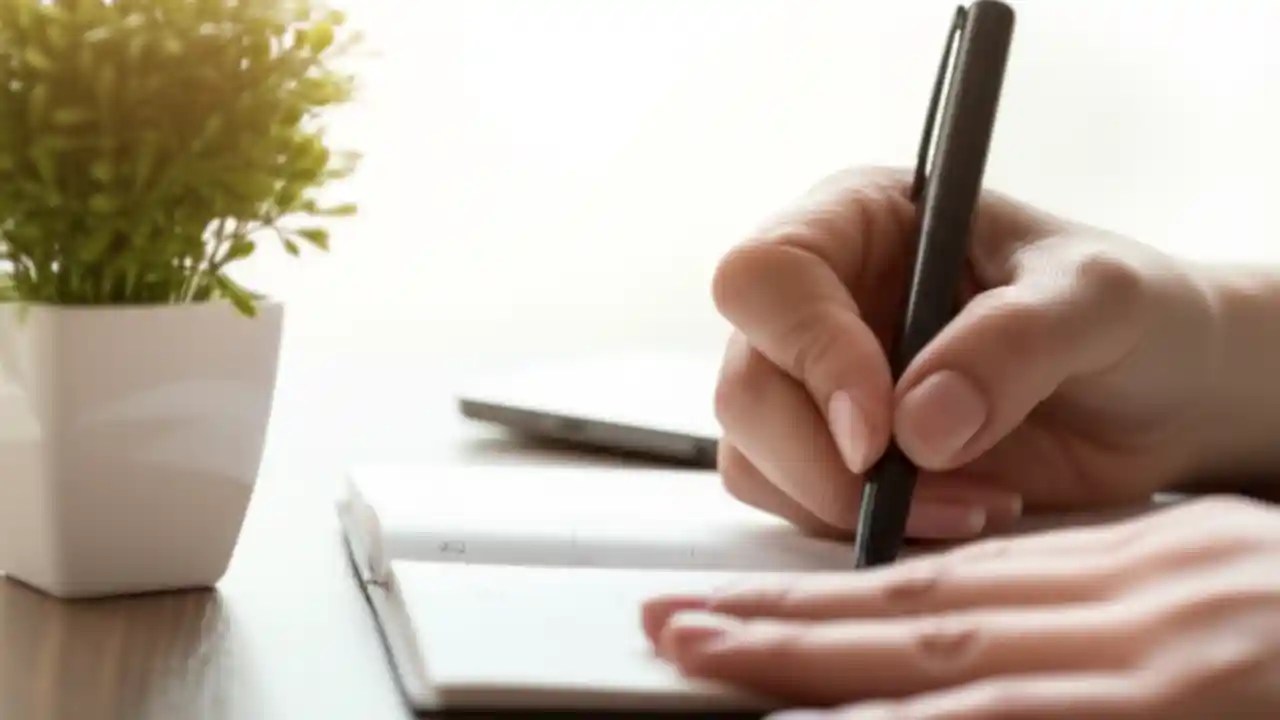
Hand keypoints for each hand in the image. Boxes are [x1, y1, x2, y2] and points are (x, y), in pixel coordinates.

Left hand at [642, 494, 1279, 718]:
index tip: (740, 606)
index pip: (957, 580)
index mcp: (1142, 568)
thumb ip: (1114, 618)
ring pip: (953, 662)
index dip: (836, 593)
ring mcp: (1165, 661)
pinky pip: (1018, 719)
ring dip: (816, 670)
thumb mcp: (1218, 590)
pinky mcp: (1188, 703)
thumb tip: (987, 651)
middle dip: (783, 621)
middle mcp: (1139, 600)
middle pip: (923, 607)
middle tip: (673, 624)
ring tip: (704, 661)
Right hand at [711, 166, 1221, 539]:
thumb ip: (1013, 343)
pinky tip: (953, 511)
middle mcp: (821, 298)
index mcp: (861, 221)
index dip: (806, 350)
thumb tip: (916, 425)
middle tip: (917, 490)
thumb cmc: (1133, 317)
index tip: (879, 427)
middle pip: (745, 380)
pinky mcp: (833, 455)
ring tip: (970, 503)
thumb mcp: (1098, 301)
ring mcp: (818, 383)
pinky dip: (861, 527)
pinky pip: (790, 503)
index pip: (766, 274)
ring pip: (753, 453)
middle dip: (820, 457)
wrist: (1164, 400)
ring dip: (845, 502)